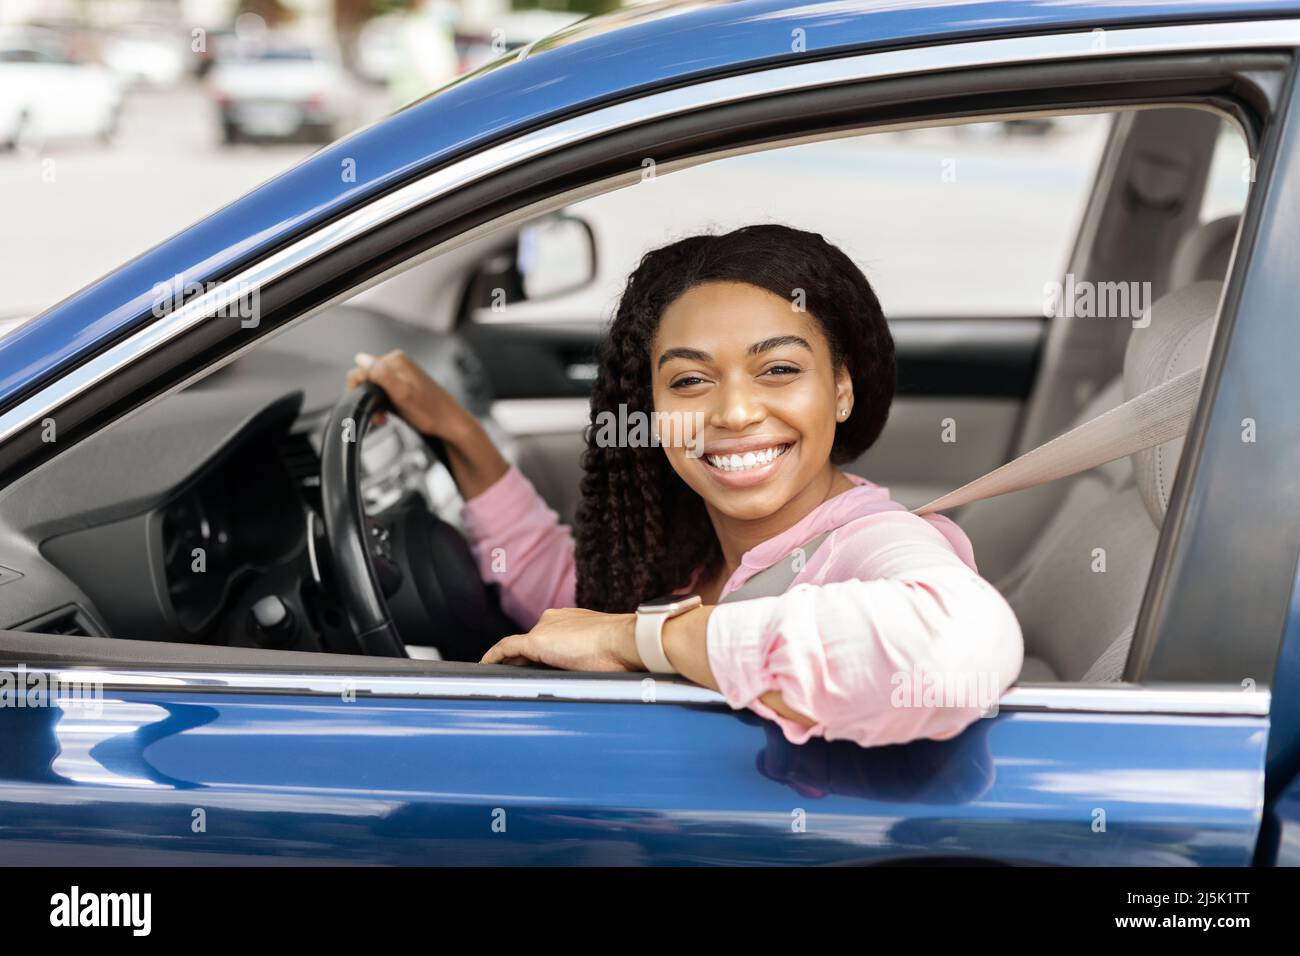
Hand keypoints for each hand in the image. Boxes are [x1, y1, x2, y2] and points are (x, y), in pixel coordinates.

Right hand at [346, 349, 473, 440]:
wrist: (449, 423)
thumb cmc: (430, 412)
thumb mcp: (402, 394)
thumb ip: (381, 374)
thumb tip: (361, 357)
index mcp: (395, 360)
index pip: (361, 369)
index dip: (359, 390)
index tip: (369, 407)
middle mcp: (397, 363)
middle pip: (366, 378)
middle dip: (367, 399)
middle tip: (379, 416)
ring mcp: (401, 374)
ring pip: (373, 387)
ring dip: (374, 404)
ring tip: (384, 417)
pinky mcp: (403, 384)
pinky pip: (383, 392)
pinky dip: (382, 404)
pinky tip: (389, 414)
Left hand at [479, 608, 642, 671]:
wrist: (623, 640)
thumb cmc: (622, 651)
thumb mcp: (605, 655)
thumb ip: (591, 661)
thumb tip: (591, 682)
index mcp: (572, 621)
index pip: (549, 638)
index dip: (541, 654)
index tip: (537, 669)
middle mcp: (555, 620)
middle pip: (530, 644)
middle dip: (521, 661)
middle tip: (513, 678)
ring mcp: (544, 629)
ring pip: (518, 648)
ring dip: (507, 663)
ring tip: (498, 678)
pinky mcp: (535, 641)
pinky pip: (505, 648)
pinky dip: (493, 657)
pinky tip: (485, 668)